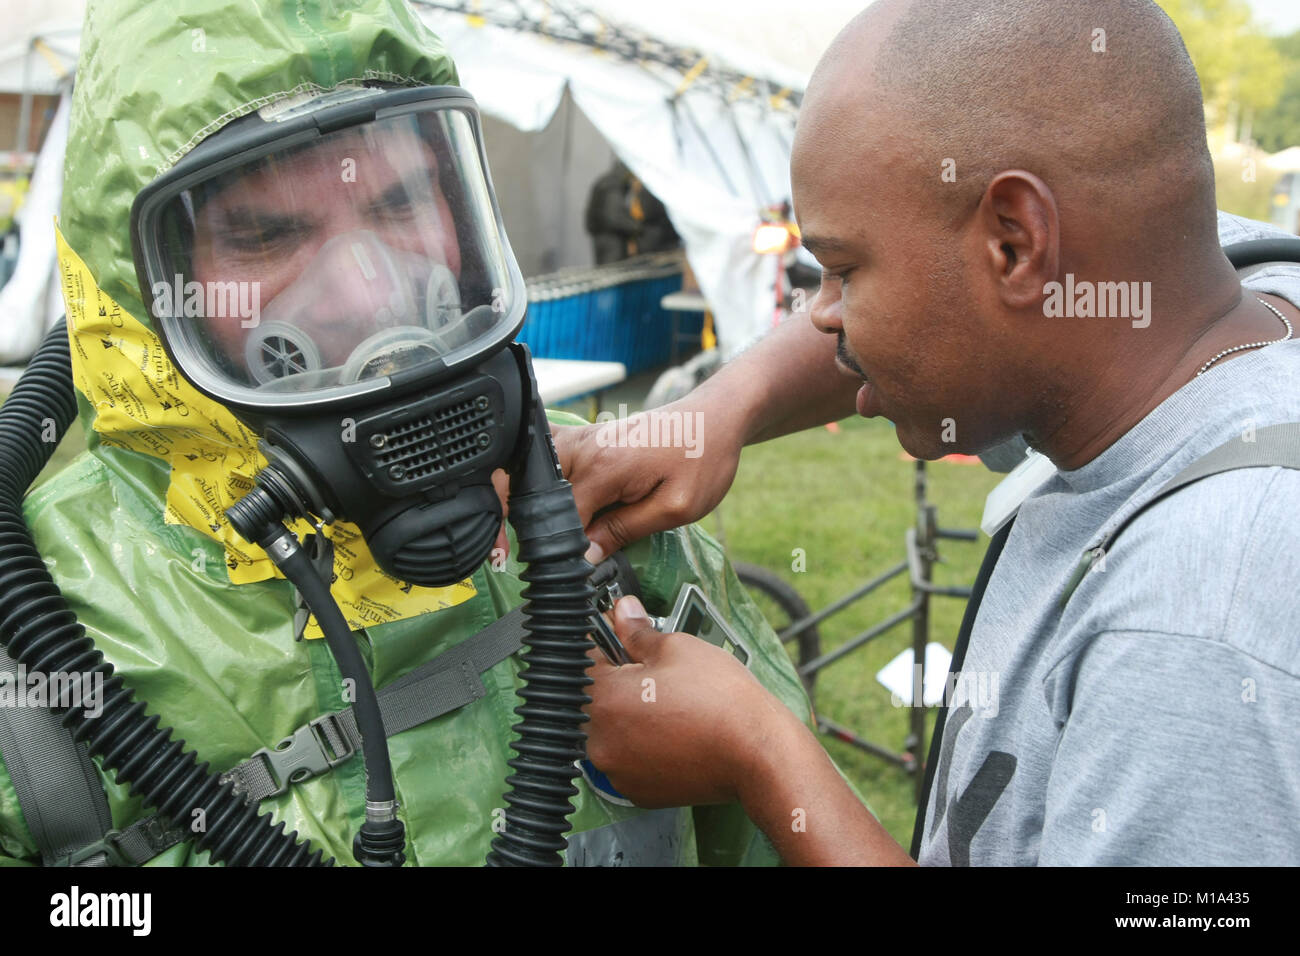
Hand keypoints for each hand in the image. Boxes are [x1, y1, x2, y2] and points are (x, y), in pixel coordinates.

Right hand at [552, 397, 745, 562]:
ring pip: (534, 473)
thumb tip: (587, 554)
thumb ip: (626, 530)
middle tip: (552, 547)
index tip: (572, 567)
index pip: (560, 519)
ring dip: (536, 501)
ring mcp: (583, 437)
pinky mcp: (587, 436)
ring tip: (555, 526)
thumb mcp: (674, 507)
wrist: (715, 417)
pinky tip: (555, 497)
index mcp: (604, 468)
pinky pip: (550, 456)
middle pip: (534, 492)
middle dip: (534, 522)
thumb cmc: (704, 459)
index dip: (561, 548)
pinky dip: (543, 478)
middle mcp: (585, 448)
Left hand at [582, 594, 794, 807]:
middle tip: (659, 675)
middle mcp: (600, 741)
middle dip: (621, 682)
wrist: (757, 753)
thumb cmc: (721, 701)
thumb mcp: (678, 648)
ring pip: (614, 730)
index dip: (608, 641)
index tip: (625, 637)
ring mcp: (617, 771)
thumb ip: (638, 632)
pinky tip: (674, 732)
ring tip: (671, 706)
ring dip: (632, 715)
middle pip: (597, 698)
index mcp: (601, 700)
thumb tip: (623, 613)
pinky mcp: (638, 792)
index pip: (586, 658)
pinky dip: (645, 745)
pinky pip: (630, 758)